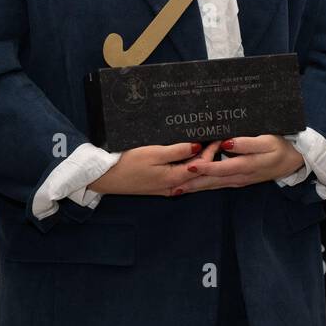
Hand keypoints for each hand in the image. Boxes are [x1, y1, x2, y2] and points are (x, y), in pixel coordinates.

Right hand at [88, 141, 222, 196]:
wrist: (104, 178)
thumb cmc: (127, 163)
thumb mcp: (153, 153)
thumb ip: (177, 151)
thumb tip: (198, 146)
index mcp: (175, 179)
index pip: (201, 165)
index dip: (211, 151)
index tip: (219, 137)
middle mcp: (174, 187)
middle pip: (199, 173)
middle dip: (212, 159)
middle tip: (221, 143)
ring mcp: (167, 188)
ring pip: (192, 177)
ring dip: (203, 166)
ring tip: (213, 150)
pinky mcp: (160, 186)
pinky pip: (183, 179)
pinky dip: (191, 170)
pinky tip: (194, 161)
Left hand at [173, 134, 305, 194]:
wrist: (293, 161)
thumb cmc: (279, 147)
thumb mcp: (267, 141)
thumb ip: (247, 143)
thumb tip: (226, 143)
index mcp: (246, 165)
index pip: (221, 168)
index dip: (205, 168)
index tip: (188, 166)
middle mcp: (240, 176)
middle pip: (213, 181)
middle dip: (193, 184)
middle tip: (172, 186)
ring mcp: (239, 180)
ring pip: (214, 185)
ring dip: (196, 188)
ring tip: (176, 190)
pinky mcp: (238, 181)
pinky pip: (218, 185)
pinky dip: (205, 187)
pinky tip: (193, 187)